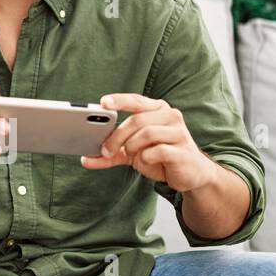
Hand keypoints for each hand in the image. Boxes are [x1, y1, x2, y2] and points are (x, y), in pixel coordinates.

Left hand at [80, 93, 217, 192]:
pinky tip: (146, 161)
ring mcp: (178, 132)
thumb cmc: (162, 157)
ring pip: (147, 133)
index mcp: (158, 110)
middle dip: (117, 136)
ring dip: (132, 147)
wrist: (190, 174)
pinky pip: (157, 151)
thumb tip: (85, 159)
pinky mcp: (182, 150)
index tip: (103, 103)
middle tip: (105, 149)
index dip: (119, 100)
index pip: (136, 100)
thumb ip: (111, 154)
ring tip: (131, 156)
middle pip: (137, 120)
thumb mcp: (133, 153)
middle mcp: (170, 116)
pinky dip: (146, 158)